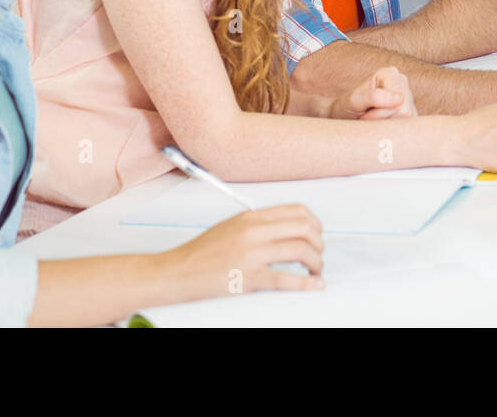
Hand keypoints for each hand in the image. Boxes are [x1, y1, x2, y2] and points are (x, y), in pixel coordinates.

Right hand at [159, 204, 324, 302]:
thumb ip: (258, 225)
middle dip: (319, 243)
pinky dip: (306, 283)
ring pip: (300, 250)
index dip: (315, 223)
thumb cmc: (202, 253)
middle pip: (303, 228)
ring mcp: (251, 254)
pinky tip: (315, 285)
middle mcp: (253, 231)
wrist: (177, 271)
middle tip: (319, 254)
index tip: (318, 233)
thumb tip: (286, 229)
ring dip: (316, 262)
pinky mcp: (248, 277)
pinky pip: (285, 278)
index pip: (296, 211)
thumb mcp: (231, 227)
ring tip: (315, 270)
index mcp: (251, 217)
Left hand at [329, 66, 416, 119]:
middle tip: (367, 118)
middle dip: (384, 119)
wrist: (345, 115)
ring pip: (408, 120)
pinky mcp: (410, 109)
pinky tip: (382, 123)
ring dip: (387, 124)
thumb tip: (400, 98)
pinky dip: (393, 129)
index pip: (398, 103)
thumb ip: (374, 97)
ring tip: (373, 119)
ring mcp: (408, 95)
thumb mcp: (355, 101)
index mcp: (390, 74)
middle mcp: (401, 81)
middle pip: (405, 111)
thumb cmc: (348, 106)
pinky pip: (408, 125)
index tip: (365, 114)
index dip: (381, 114)